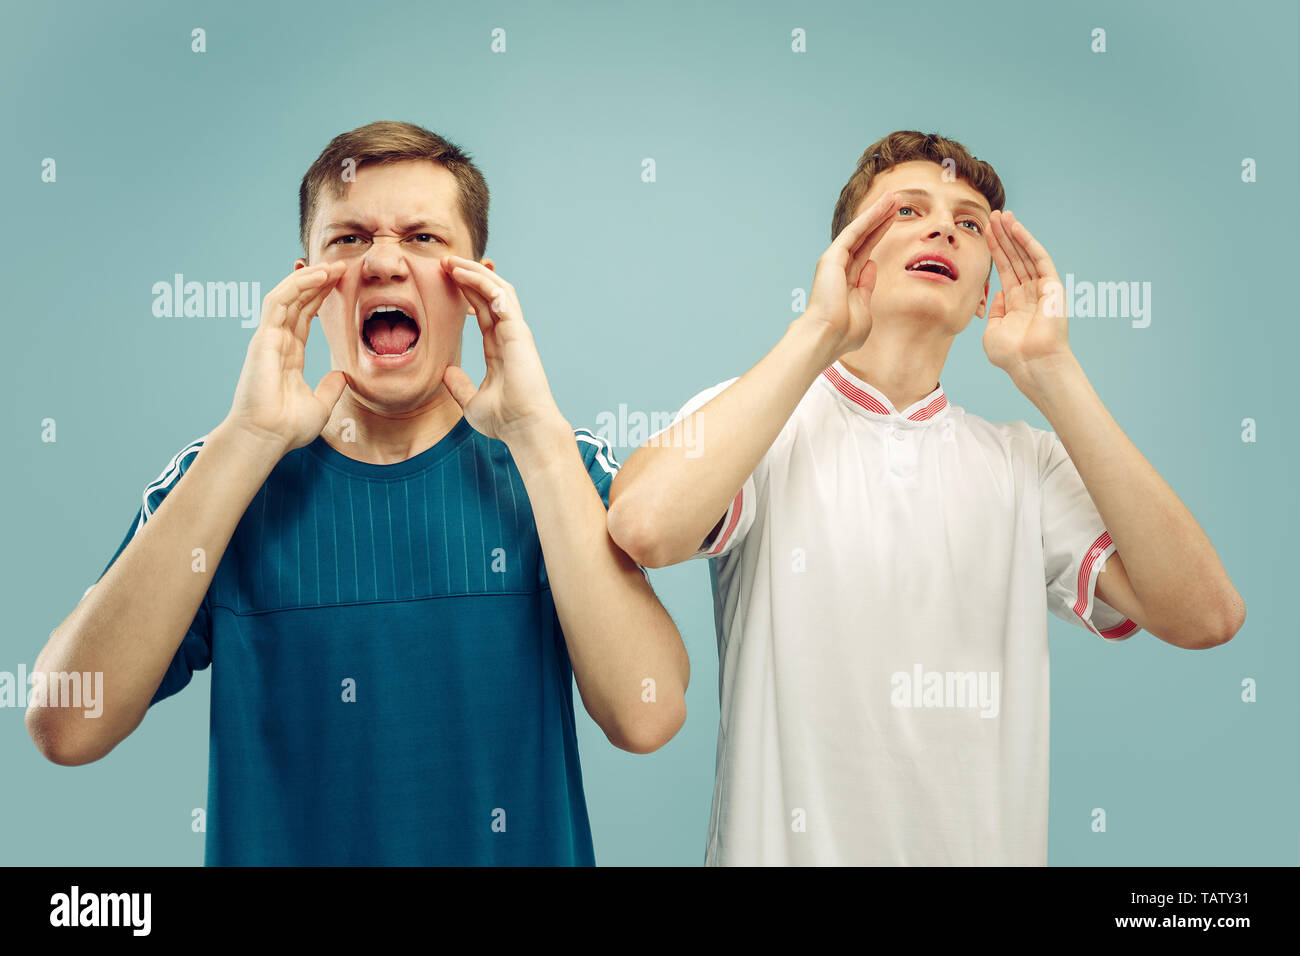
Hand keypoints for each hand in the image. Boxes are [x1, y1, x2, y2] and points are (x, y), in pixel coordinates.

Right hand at [224, 261, 348, 454]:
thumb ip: (330, 387)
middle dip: (318, 281)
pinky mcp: (263, 338)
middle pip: (298, 301)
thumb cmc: (286, 428)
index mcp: (289, 355)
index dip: (322, 297)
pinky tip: (319, 275)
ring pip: (288, 295)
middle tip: (342, 265)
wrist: (266, 438)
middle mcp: (277, 342)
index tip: (342, 282)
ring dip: (310, 277)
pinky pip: (280, 301)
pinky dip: (298, 285)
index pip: (306, 316)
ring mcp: (268, 338)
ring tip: (333, 265)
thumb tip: (342, 376)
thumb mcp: (320, 404)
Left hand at [440, 256, 563, 446]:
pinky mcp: (519, 333)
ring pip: (497, 290)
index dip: (465, 291)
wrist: (524, 428)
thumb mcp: (472, 401)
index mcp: (499, 347)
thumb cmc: (504, 420)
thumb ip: (460, 386)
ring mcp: (515, 332)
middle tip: (445, 262)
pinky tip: (466, 274)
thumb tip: (446, 373)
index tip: (445, 279)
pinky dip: (487, 284)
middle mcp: (508, 335)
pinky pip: (503, 299)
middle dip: (468, 274)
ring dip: (475, 273)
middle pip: (489, 293)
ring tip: (452, 262)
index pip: (481, 309)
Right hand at [797, 190, 900, 359]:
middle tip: (897, 199)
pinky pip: (854, 232)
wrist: (828, 336)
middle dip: (881, 217)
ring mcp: (835, 261)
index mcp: (847, 281)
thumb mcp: (864, 308)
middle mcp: (839, 268)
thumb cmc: (844, 332)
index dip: (881, 233)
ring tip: (895, 196)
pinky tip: (882, 206)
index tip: (895, 218)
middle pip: (865, 236)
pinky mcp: (833, 257)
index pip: (867, 250)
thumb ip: (868, 287)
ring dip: (877, 212)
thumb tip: (872, 264)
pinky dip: (869, 218)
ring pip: (860, 230)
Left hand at [983, 210, 1073, 388]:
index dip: (995, 251)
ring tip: (1003, 215)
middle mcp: (1030, 294)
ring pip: (1026, 254)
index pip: (1005, 270)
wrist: (1032, 365)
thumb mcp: (993, 332)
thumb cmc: (1013, 356)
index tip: (985, 233)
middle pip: (1015, 258)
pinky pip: (1039, 259)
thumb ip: (994, 310)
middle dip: (1003, 237)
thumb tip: (998, 294)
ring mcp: (1042, 289)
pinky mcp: (1052, 286)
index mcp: (1016, 304)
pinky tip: (1016, 229)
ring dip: (1014, 234)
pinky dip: (1028, 242)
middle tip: (992, 215)